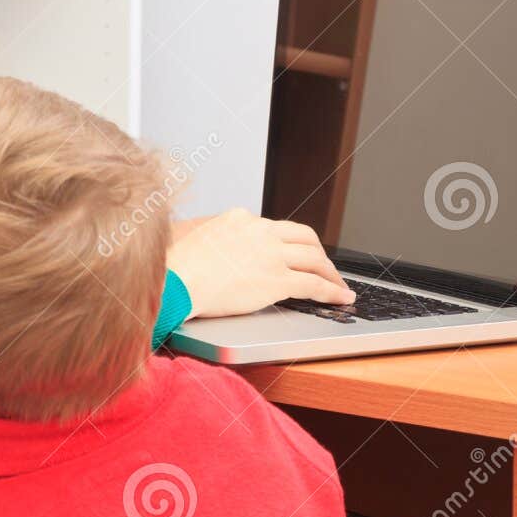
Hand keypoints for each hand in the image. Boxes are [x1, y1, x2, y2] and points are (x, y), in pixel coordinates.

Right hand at [167, 209, 353, 317]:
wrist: (175, 281)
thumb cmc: (176, 268)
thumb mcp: (197, 238)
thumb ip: (217, 238)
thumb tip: (218, 250)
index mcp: (240, 218)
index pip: (275, 227)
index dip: (290, 242)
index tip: (294, 252)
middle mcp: (260, 231)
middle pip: (304, 236)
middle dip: (319, 252)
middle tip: (324, 266)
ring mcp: (271, 254)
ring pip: (314, 259)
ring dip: (331, 273)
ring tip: (338, 284)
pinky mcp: (277, 280)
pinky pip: (314, 284)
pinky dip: (332, 291)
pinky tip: (341, 298)